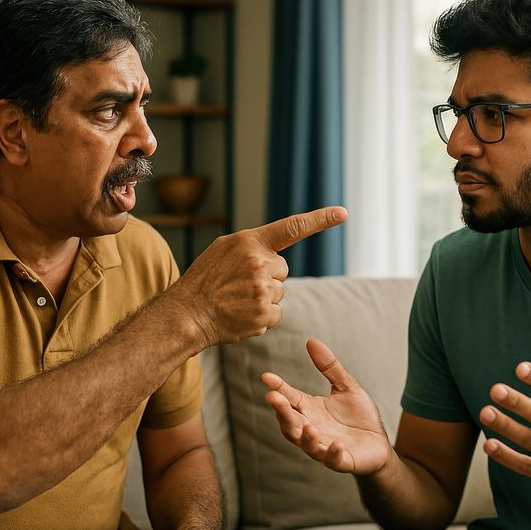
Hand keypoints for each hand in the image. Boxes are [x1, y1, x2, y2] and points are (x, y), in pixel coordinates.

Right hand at [168, 207, 346, 348]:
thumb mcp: (224, 250)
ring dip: (263, 297)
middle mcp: (260, 263)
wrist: (187, 314)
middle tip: (240, 284)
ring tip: (237, 299)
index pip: (293, 227)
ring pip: (279, 292)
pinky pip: (276, 313)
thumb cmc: (205, 280)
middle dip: (267, 276)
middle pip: (282, 269)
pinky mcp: (265, 314)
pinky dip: (262, 317)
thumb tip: (276, 253)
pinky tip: (242, 314)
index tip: (343, 212)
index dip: (321, 219)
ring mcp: (263, 289)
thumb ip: (252, 246)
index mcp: (250, 242)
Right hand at [261, 339, 391, 474]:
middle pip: (291, 423)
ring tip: (308, 426)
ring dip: (305, 436)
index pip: (290, 398)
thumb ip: (329, 367)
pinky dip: (332, 453)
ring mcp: (325, 446)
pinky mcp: (343, 461)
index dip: (278, 388)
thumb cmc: (358, 417)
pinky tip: (335, 444)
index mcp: (310, 410)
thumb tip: (311, 340)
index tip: (266, 376)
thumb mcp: (346, 386)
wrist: (378, 443)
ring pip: (307, 444)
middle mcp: (312, 429)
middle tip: (273, 398)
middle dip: (282, 412)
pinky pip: (333, 459)